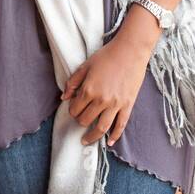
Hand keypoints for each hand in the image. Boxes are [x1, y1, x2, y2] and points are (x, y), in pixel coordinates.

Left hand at [60, 29, 152, 147]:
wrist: (130, 51)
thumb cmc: (107, 56)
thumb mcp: (85, 66)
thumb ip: (73, 82)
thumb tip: (63, 97)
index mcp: (89, 90)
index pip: (75, 109)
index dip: (72, 110)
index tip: (73, 108)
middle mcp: (101, 100)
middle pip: (86, 120)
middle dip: (80, 121)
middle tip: (80, 119)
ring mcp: (116, 104)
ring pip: (101, 128)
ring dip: (92, 136)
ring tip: (86, 140)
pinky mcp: (128, 106)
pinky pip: (120, 125)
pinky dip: (114, 136)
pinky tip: (109, 143)